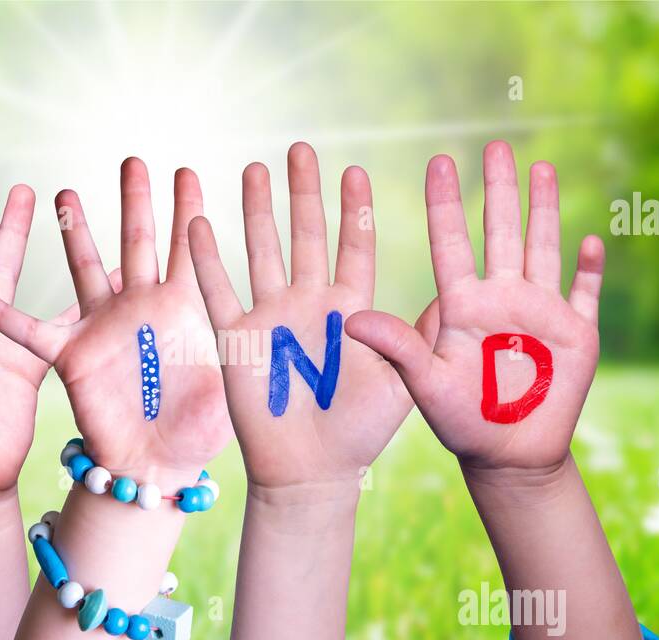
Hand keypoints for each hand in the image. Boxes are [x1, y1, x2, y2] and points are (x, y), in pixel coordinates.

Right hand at [0, 158, 230, 487]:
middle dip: (136, 201)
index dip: (188, 210)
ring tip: (65, 193)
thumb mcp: (231, 377)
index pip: (188, 247)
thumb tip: (273, 314)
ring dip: (75, 232)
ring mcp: (104, 327)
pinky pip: (30, 332)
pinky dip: (3, 316)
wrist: (157, 463)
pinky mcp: (72, 355)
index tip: (186, 171)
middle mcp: (141, 308)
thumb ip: (241, 339)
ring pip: (85, 268)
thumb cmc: (202, 427)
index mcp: (184, 309)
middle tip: (134, 160)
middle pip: (137, 241)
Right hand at [186, 143, 414, 491]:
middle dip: (302, 191)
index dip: (353, 209)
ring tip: (254, 169)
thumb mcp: (404, 381)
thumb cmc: (360, 432)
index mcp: (351, 309)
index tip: (355, 170)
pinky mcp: (237, 339)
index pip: (353, 246)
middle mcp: (310, 304)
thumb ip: (423, 337)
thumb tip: (459, 294)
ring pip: (261, 250)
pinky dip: (208, 260)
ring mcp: (271, 318)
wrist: (310, 472)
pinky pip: (218, 291)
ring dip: (257, 210)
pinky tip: (199, 223)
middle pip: (305, 234)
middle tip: (301, 148)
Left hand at [346, 141, 604, 472]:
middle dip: (499, 190)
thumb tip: (352, 319)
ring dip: (544, 210)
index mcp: (462, 305)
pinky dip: (590, 269)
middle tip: (496, 145)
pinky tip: (591, 240)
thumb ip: (396, 347)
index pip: (452, 244)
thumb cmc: (460, 422)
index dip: (447, 205)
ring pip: (543, 248)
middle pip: (501, 233)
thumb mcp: (424, 383)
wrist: (508, 457)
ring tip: (540, 167)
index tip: (438, 161)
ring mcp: (541, 312)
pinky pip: (585, 293)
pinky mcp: (577, 333)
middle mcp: (501, 299)